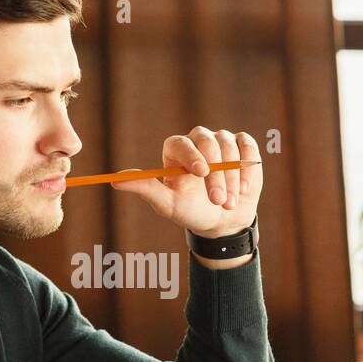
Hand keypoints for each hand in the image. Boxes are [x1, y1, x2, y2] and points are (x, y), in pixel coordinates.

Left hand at [110, 127, 262, 238]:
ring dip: (232, 178)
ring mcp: (222, 142)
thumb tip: (115, 181)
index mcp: (176, 150)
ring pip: (229, 148)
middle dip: (216, 174)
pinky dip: (247, 167)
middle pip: (208, 143)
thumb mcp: (167, 204)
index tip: (202, 172)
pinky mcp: (243, 147)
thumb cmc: (190, 212)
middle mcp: (198, 141)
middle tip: (218, 200)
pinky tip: (244, 188)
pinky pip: (247, 148)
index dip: (192, 155)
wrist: (222, 221)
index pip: (180, 143)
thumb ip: (144, 189)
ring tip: (229, 203)